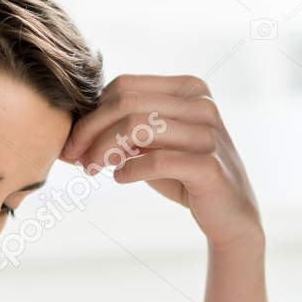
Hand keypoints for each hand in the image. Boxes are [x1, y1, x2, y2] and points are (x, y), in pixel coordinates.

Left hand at [60, 74, 262, 250]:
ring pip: (137, 127)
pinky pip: (156, 161)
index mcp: (189, 89)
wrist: (228, 215)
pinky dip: (129, 170)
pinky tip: (120, 178)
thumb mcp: (151, 146)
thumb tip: (74, 130)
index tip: (75, 142)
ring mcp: (208, 133)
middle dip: (91, 131)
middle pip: (126, 103)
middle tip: (74, 158)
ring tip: (93, 169)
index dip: (92, 114)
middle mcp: (202, 104)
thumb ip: (122, 130)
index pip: (125, 87)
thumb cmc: (183, 176)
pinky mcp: (209, 165)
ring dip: (104, 150)